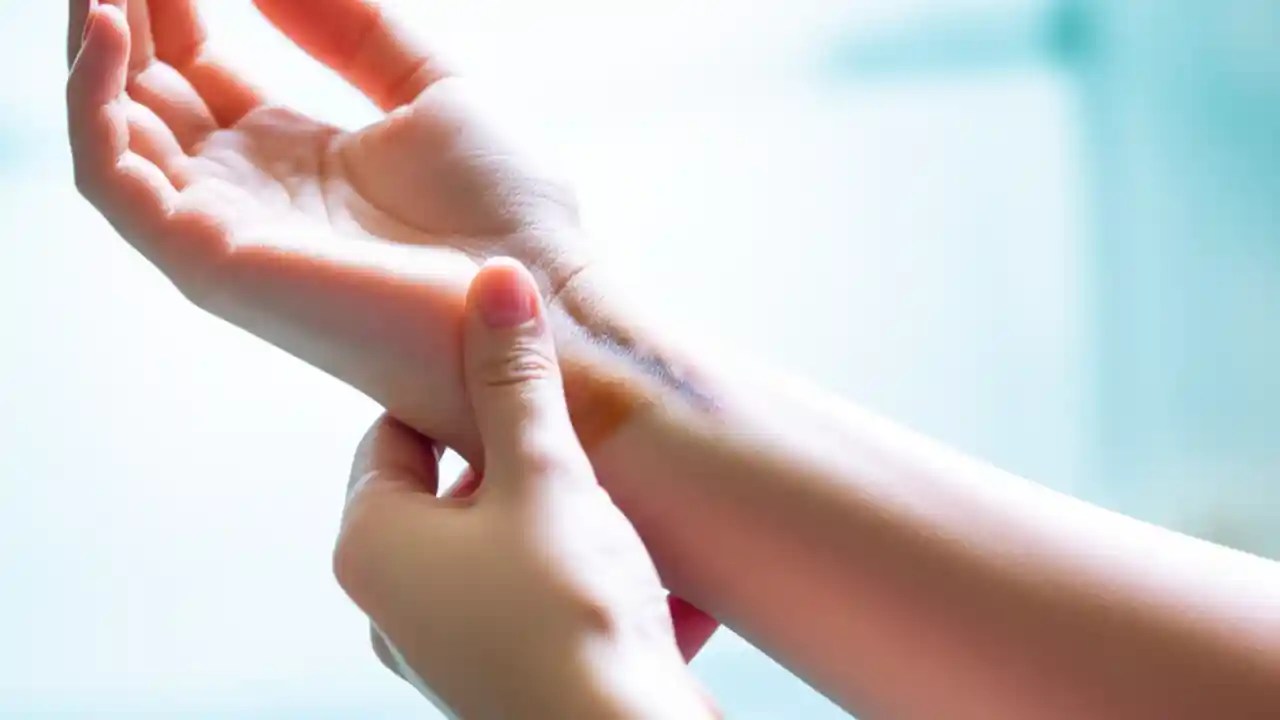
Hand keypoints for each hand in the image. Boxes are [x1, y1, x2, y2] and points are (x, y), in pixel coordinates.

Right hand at [67, 0, 585, 456]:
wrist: (538, 298)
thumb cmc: (508, 216)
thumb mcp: (428, 88)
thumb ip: (350, 28)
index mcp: (295, 156)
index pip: (196, 67)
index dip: (169, 3)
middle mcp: (248, 193)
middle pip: (145, 91)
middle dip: (122, 12)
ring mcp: (224, 229)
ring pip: (113, 127)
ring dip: (95, 44)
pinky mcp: (212, 260)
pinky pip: (113, 175)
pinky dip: (93, 99)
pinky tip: (110, 25)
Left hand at [334, 260, 714, 718]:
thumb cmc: (565, 618)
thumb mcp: (544, 475)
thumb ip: (517, 379)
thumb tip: (494, 284)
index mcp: (374, 545)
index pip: (395, 432)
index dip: (460, 392)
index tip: (519, 370)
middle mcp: (398, 605)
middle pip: (466, 493)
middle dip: (540, 466)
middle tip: (595, 442)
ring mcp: (453, 652)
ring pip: (521, 552)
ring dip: (586, 528)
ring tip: (643, 515)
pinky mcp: (510, 684)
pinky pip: (556, 610)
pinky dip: (605, 589)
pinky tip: (672, 588)